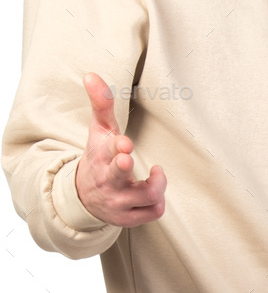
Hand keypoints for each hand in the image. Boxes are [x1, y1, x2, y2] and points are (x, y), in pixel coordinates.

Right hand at [74, 72, 166, 226]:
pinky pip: (152, 213)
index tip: (125, 143)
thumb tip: (90, 74)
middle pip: (118, 176)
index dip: (117, 147)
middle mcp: (108, 181)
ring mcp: (118, 202)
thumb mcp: (98, 131)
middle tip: (127, 158)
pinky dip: (158, 202)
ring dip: (157, 185)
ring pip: (145, 197)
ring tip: (156, 172)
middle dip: (123, 167)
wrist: (84, 197)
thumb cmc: (98, 158)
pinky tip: (155, 192)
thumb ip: (100, 103)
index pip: (107, 151)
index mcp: (100, 158)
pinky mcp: (129, 218)